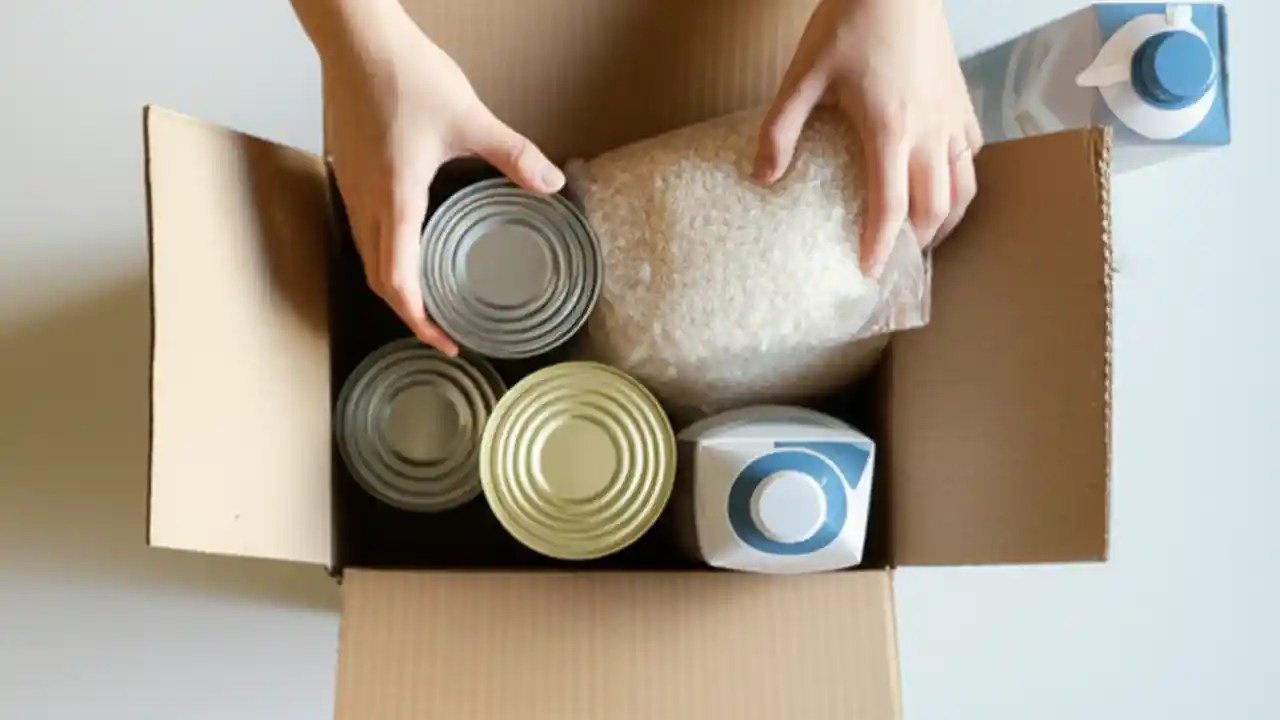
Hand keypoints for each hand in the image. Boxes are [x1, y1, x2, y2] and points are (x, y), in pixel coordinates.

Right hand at [298, 0, 564, 353]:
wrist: (356, 40)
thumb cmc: (405, 76)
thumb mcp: (470, 118)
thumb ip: (513, 155)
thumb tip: (552, 185)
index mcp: (395, 200)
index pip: (399, 283)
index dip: (421, 322)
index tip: (447, 342)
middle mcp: (366, 203)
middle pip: (379, 281)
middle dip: (410, 315)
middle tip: (442, 333)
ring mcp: (351, 188)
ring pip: (368, 256)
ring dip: (395, 286)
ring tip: (428, 300)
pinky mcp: (348, 171)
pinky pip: (364, 229)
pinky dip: (385, 255)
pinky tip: (410, 246)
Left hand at [755, 0, 982, 276]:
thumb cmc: (850, 24)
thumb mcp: (803, 76)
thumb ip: (780, 130)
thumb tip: (763, 179)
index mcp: (890, 130)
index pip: (891, 206)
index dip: (880, 246)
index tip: (869, 274)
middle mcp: (930, 131)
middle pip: (937, 208)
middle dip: (918, 243)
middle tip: (894, 261)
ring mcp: (952, 117)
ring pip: (965, 188)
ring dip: (946, 220)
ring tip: (922, 237)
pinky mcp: (963, 102)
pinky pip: (972, 155)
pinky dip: (961, 182)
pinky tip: (942, 185)